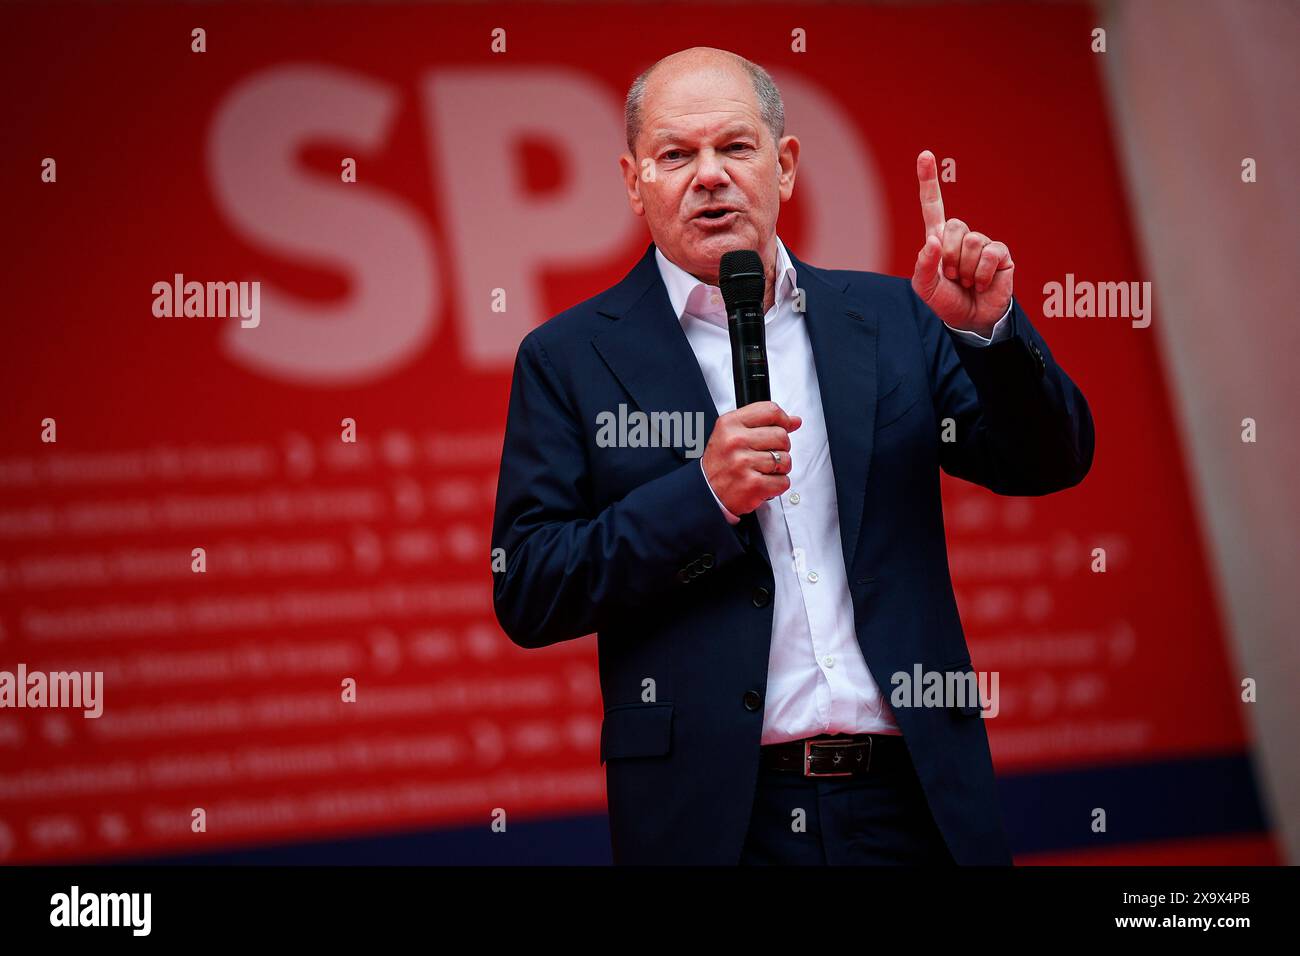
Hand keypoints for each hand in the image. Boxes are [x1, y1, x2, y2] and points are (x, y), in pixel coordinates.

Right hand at [701, 401, 801, 515]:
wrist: (707, 492)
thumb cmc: (721, 463)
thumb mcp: (732, 433)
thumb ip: (762, 423)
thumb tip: (795, 421)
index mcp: (730, 424)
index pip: (770, 411)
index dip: (783, 419)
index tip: (785, 427)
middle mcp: (736, 441)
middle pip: (782, 436)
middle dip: (780, 448)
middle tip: (764, 456)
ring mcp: (744, 463)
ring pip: (786, 460)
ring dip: (779, 469)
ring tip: (761, 471)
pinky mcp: (753, 484)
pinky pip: (783, 481)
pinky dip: (777, 485)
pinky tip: (762, 483)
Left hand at [910, 149, 1012, 333]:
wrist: (971, 320)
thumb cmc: (946, 301)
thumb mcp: (924, 288)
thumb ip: (922, 266)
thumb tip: (932, 241)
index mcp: (938, 239)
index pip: (932, 206)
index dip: (928, 181)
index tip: (925, 155)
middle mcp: (961, 236)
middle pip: (954, 226)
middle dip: (950, 256)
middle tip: (953, 276)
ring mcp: (982, 244)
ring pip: (972, 241)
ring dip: (966, 268)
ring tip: (967, 281)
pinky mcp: (1000, 254)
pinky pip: (990, 253)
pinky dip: (982, 273)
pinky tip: (982, 284)